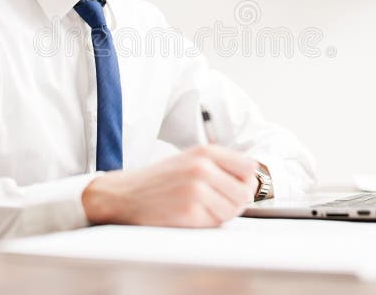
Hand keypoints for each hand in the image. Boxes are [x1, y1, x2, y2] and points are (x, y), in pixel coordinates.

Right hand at [82, 144, 257, 227]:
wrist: (124, 194)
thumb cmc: (159, 180)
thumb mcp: (189, 160)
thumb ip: (220, 166)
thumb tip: (251, 184)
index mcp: (205, 152)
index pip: (249, 167)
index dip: (245, 181)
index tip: (234, 188)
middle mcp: (202, 167)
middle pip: (244, 193)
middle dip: (234, 202)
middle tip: (214, 203)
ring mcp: (195, 190)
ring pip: (232, 210)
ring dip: (220, 215)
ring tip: (199, 208)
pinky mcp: (188, 212)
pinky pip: (214, 223)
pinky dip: (205, 224)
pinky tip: (188, 215)